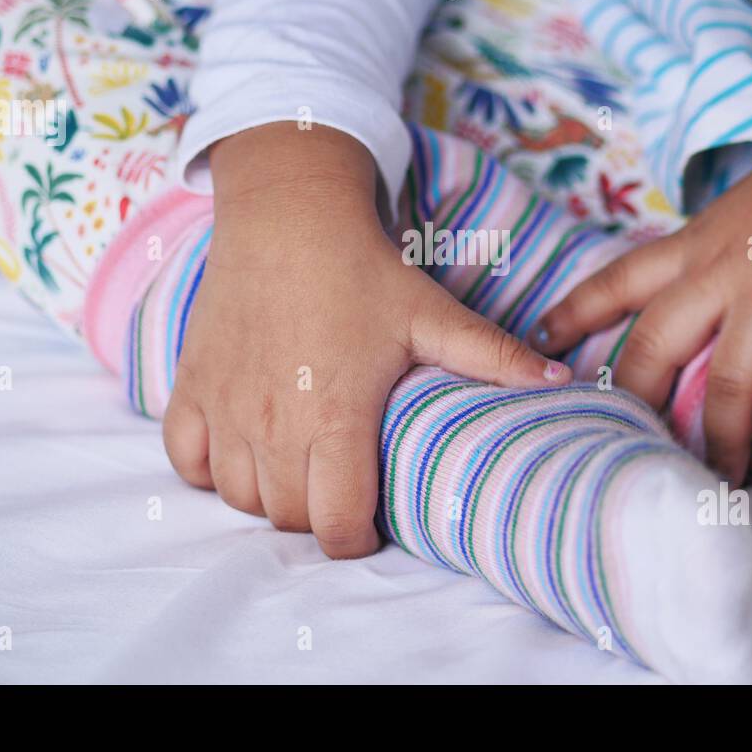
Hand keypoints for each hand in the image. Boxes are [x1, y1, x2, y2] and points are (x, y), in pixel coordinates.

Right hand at [163, 123, 568, 557]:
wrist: (286, 213)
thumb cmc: (362, 268)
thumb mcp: (432, 314)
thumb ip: (493, 357)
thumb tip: (565, 380)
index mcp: (335, 418)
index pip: (337, 527)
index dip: (359, 538)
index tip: (373, 518)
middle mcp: (272, 424)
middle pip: (290, 519)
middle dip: (320, 515)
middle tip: (344, 481)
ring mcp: (225, 408)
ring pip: (240, 498)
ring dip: (270, 494)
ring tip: (302, 462)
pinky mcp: (191, 387)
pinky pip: (186, 461)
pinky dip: (211, 467)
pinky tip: (244, 446)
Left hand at [534, 82, 751, 483]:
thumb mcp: (745, 211)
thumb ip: (717, 253)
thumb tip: (704, 289)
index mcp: (695, 243)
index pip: (617, 279)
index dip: (574, 310)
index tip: (540, 336)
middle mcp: (717, 272)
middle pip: (654, 345)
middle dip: (634, 401)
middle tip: (619, 446)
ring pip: (723, 382)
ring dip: (716, 438)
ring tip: (712, 480)